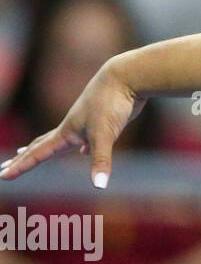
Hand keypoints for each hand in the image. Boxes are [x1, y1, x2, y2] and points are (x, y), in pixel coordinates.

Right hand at [0, 56, 144, 187]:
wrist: (127, 77)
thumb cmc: (111, 103)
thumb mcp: (105, 134)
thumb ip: (101, 160)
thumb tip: (100, 186)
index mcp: (67, 132)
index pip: (38, 152)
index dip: (21, 166)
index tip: (3, 175)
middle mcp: (73, 127)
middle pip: (41, 144)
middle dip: (23, 157)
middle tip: (6, 165)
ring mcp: (86, 122)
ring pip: (60, 139)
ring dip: (45, 148)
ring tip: (29, 151)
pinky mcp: (102, 121)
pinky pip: (85, 137)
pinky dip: (81, 146)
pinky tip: (84, 150)